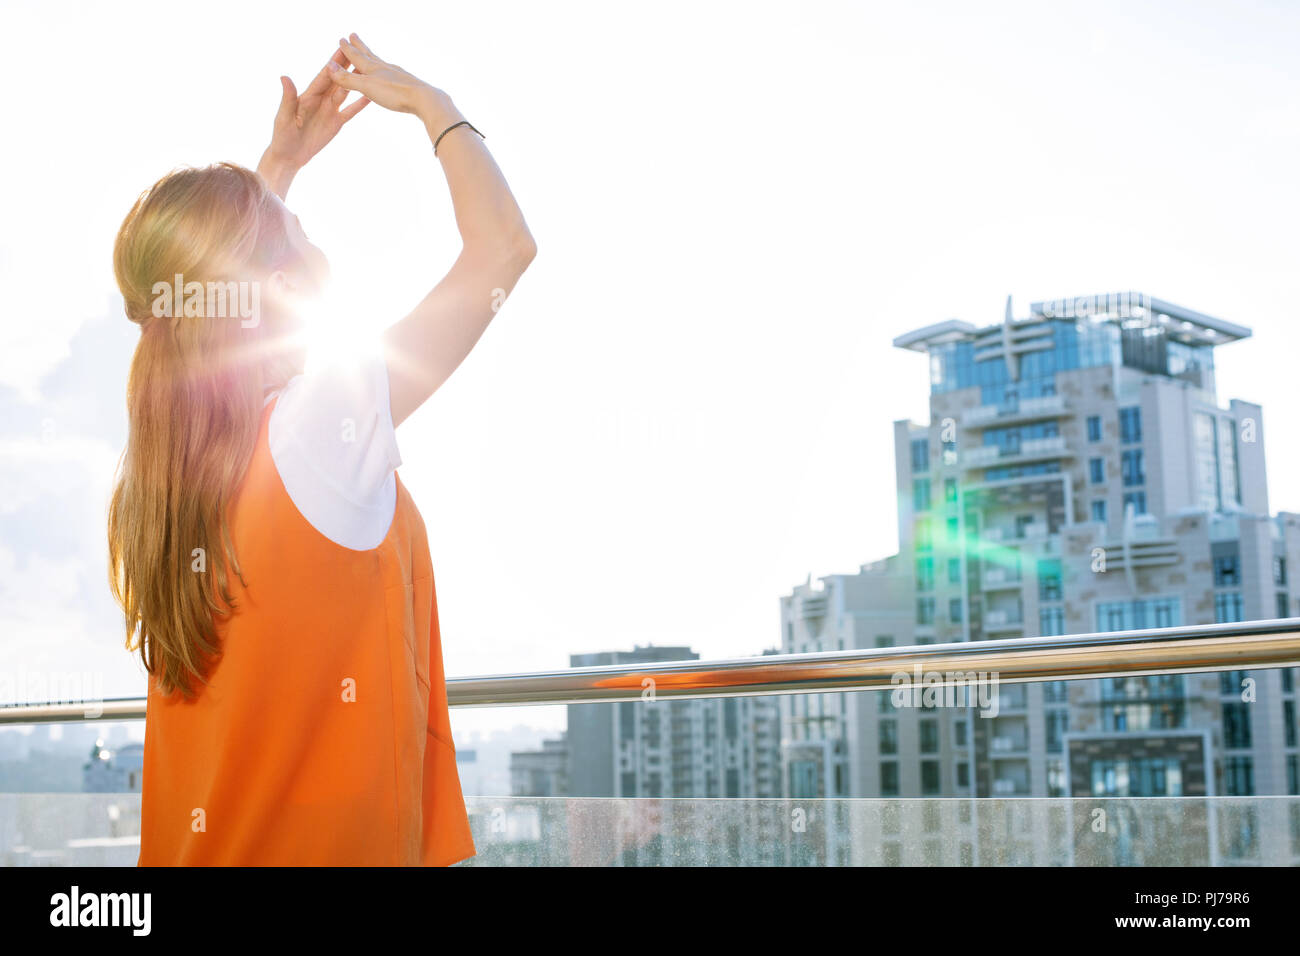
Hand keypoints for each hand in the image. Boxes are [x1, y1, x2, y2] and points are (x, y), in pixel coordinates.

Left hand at [257, 48, 370, 196]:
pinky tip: (370, 95)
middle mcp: (321, 99)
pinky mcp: (336, 122)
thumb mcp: (284, 117)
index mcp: (308, 95)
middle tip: (359, 51)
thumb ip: (288, 97)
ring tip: (368, 69)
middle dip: (347, 65)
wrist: (289, 155)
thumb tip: (284, 77)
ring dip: (356, 80)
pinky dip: (360, 103)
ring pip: (346, 92)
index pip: (324, 76)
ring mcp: (330, 110)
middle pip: (337, 79)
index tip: (343, 48)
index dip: (334, 62)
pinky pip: (351, 111)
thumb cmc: (282, 136)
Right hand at [327, 33, 458, 127]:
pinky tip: (392, 74)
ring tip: (370, 54)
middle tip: (354, 35)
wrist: (425, 100)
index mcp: (374, 68)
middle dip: (360, 46)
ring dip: (373, 57)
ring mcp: (397, 75)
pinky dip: (387, 71)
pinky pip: (393, 75)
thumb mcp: (367, 87)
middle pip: (369, 55)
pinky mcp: (407, 84)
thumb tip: (329, 67)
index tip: (342, 39)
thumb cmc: (395, 94)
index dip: (348, 49)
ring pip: (381, 63)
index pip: (357, 56)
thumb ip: (348, 79)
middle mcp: (385, 68)